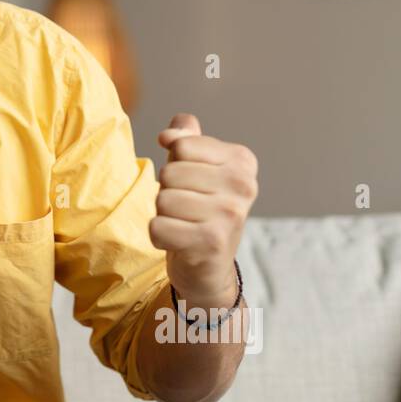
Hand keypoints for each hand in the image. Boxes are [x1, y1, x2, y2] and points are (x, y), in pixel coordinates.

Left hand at [150, 113, 258, 308]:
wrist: (209, 266)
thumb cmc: (199, 208)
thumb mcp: (196, 167)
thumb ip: (185, 139)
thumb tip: (168, 134)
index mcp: (242, 160)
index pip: (181, 146)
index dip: (175, 165)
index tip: (192, 183)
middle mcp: (243, 185)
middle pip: (169, 173)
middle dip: (167, 192)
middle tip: (187, 209)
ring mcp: (230, 215)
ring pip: (162, 200)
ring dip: (164, 215)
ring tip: (184, 225)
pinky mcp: (211, 242)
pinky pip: (157, 227)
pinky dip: (160, 236)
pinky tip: (179, 242)